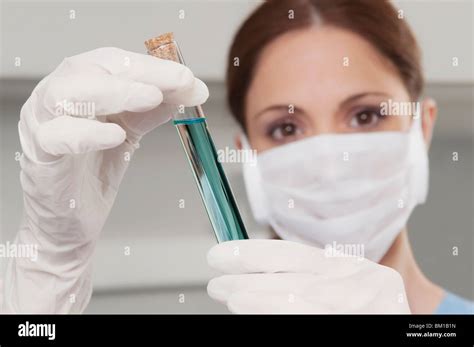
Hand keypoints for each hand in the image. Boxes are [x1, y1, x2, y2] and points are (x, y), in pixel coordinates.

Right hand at [3, 47, 207, 312]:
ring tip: (152, 97)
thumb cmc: (93, 172)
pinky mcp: (40, 157)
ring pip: (68, 94)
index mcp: (79, 87)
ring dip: (115, 92)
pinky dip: (88, 133)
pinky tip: (116, 135)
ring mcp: (43, 125)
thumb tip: (189, 89)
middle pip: (93, 70)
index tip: (187, 78)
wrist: (69, 221)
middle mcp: (57, 98)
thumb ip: (153, 110)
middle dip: (140, 73)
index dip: (152, 66)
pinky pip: (56, 138)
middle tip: (178, 81)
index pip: (114, 63)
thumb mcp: (129, 133)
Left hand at [207, 240, 409, 313]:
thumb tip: (257, 271)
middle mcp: (347, 286)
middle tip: (217, 282)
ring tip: (230, 297)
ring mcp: (350, 310)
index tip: (221, 253)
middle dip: (246, 279)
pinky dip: (277, 316)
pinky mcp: (353, 326)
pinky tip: (253, 315)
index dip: (250, 253)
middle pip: (287, 279)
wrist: (406, 326)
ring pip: (295, 302)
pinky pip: (306, 320)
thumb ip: (311, 272)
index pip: (288, 255)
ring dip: (257, 301)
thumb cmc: (368, 302)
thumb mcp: (344, 278)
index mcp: (342, 267)